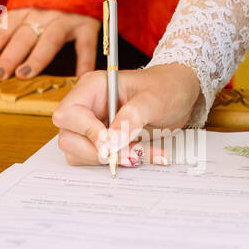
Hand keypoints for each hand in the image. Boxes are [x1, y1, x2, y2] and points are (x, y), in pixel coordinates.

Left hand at [0, 7, 99, 80]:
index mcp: (21, 12)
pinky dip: (83, 62)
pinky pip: (84, 45)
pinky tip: (78, 78)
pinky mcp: (86, 24)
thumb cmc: (48, 4)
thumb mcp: (26, 12)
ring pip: (49, 39)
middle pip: (20, 38)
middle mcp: (40, 15)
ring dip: (36, 58)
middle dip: (6, 57)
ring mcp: (64, 19)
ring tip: (24, 74)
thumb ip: (11, 34)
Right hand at [53, 62, 201, 165]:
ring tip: (141, 153)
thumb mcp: (153, 99)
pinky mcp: (100, 140)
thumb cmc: (166, 87)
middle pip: (69, 138)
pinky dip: (118, 162)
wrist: (180, 94)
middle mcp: (87, 106)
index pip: (68, 113)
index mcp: (92, 87)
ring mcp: (91, 124)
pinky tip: (140, 154)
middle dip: (98, 152)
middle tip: (130, 154)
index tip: (109, 143)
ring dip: (111, 160)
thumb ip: (131, 118)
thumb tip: (111, 143)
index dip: (85, 131)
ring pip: (80, 153)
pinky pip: (97, 159)